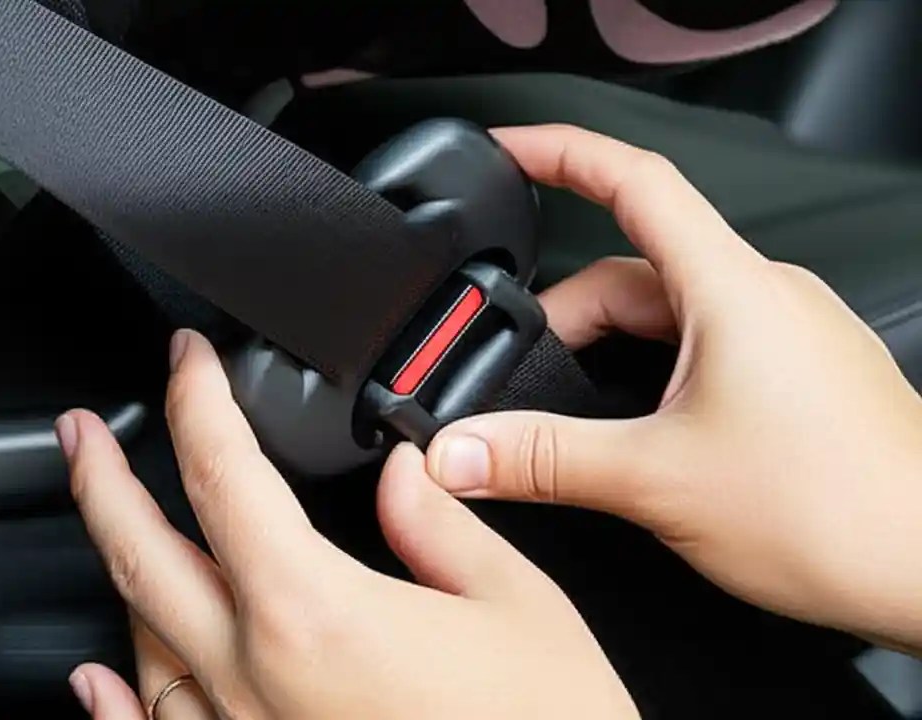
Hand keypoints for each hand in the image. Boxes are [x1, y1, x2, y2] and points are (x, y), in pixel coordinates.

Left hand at [57, 330, 637, 718]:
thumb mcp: (515, 608)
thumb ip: (441, 526)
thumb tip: (404, 476)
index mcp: (314, 613)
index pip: (222, 474)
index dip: (196, 401)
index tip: (189, 362)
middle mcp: (256, 679)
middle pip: (140, 553)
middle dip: (100, 479)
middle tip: (80, 433)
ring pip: (141, 638)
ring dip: (121, 569)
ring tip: (117, 526)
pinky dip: (116, 698)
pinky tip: (98, 679)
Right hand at [426, 124, 921, 652]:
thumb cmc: (839, 513)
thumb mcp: (657, 481)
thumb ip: (542, 458)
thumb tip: (458, 450)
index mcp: (732, 289)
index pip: (634, 180)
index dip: (559, 153)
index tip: (504, 148)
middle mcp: (764, 297)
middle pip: (631, 270)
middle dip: (560, 314)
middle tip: (508, 368)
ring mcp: (785, 336)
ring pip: (667, 315)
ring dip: (606, 351)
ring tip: (566, 412)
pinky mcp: (796, 377)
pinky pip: (704, 348)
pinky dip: (650, 374)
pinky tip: (633, 432)